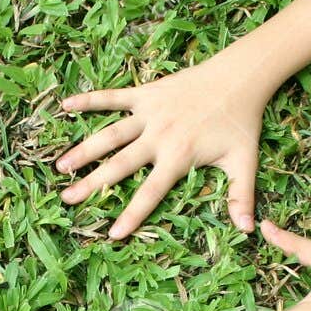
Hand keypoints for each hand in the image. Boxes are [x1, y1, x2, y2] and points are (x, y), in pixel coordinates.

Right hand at [56, 52, 274, 239]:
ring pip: (110, 134)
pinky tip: (65, 106)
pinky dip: (89, 99)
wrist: (240, 76)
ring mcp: (149, 113)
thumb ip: (241, 196)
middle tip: (67, 198)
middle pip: (119, 165)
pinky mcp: (145, 93)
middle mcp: (158, 137)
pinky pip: (113, 97)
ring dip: (84, 149)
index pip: (150, 192)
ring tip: (61, 165)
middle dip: (92, 183)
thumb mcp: (245, 162)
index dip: (132, 215)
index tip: (112, 234)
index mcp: (179, 157)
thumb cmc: (242, 121)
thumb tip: (248, 229)